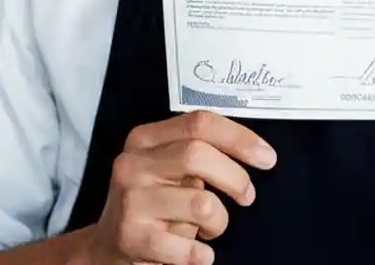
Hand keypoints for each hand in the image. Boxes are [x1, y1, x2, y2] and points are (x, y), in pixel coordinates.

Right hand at [87, 111, 277, 264]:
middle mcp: (132, 164)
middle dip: (235, 178)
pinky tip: (196, 253)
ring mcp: (131, 201)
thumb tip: (255, 152)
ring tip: (208, 229)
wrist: (106, 246)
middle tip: (247, 196)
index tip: (267, 158)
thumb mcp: (166, 167)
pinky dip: (202, 254)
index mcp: (144, 138)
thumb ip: (199, 151)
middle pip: (198, 155)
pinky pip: (190, 247)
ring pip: (201, 203)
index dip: (240, 138)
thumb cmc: (152, 202)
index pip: (199, 123)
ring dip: (218, 222)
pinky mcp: (132, 238)